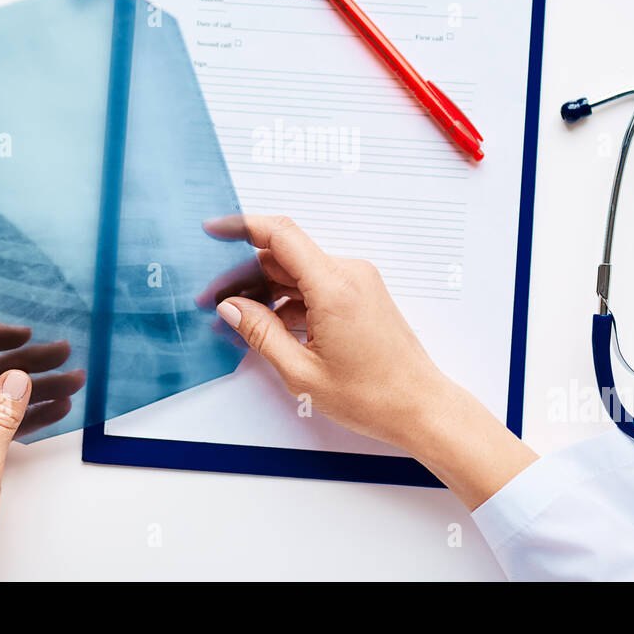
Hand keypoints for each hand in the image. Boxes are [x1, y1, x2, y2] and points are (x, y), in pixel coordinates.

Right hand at [208, 215, 536, 507]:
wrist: (420, 407)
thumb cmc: (374, 395)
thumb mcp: (302, 371)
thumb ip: (260, 333)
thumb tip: (231, 308)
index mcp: (334, 286)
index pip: (280, 235)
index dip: (242, 226)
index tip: (214, 229)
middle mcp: (348, 274)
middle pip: (284, 255)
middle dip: (246, 273)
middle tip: (216, 298)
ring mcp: (357, 282)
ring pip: (298, 272)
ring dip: (267, 290)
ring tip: (239, 320)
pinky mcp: (361, 294)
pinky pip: (316, 285)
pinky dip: (290, 301)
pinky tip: (270, 326)